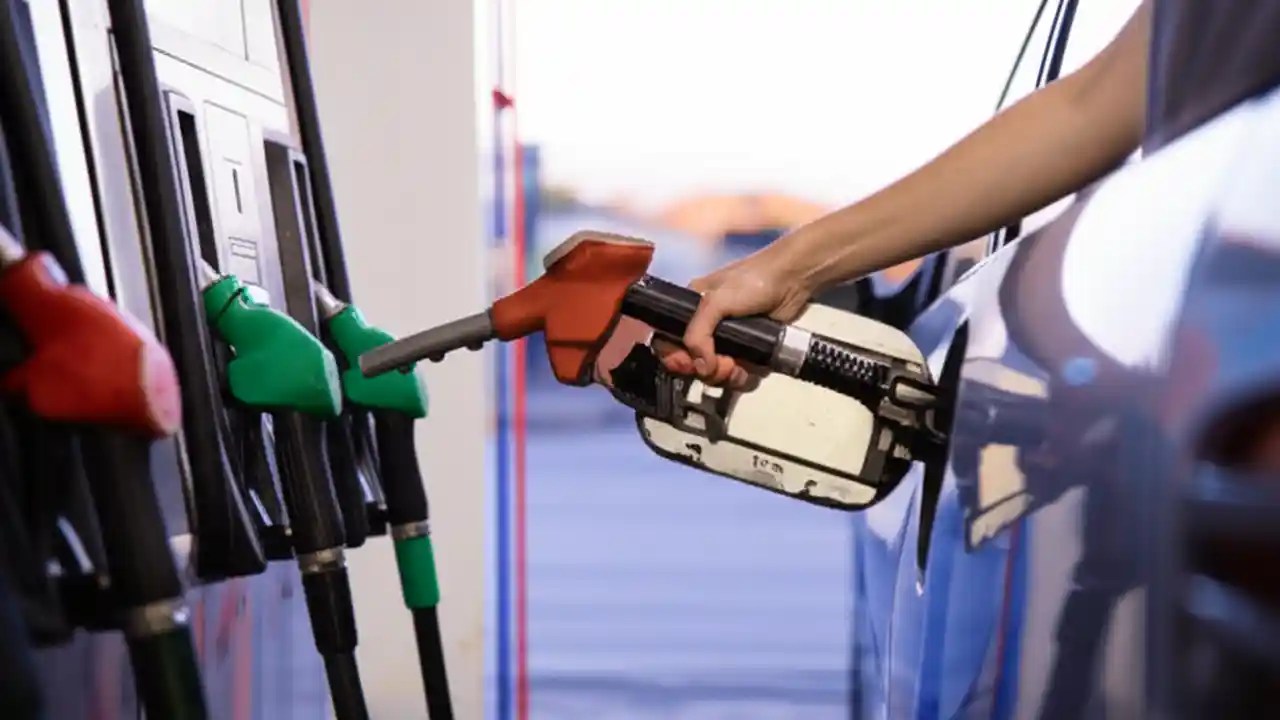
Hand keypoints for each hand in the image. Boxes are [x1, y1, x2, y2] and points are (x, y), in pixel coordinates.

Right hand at [657, 248, 812, 389]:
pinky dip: (741, 378)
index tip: (685, 366)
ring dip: (723, 377)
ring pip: (714, 373)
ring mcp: (728, 341)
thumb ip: (698, 333)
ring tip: (736, 368)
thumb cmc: (752, 281)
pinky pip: (737, 375)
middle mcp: (706, 328)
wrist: (792, 279)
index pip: (667, 340)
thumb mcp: (715, 301)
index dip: (673, 358)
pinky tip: (748, 370)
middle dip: (703, 370)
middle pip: (691, 363)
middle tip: (721, 364)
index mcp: (690, 310)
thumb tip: (700, 367)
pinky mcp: (749, 352)